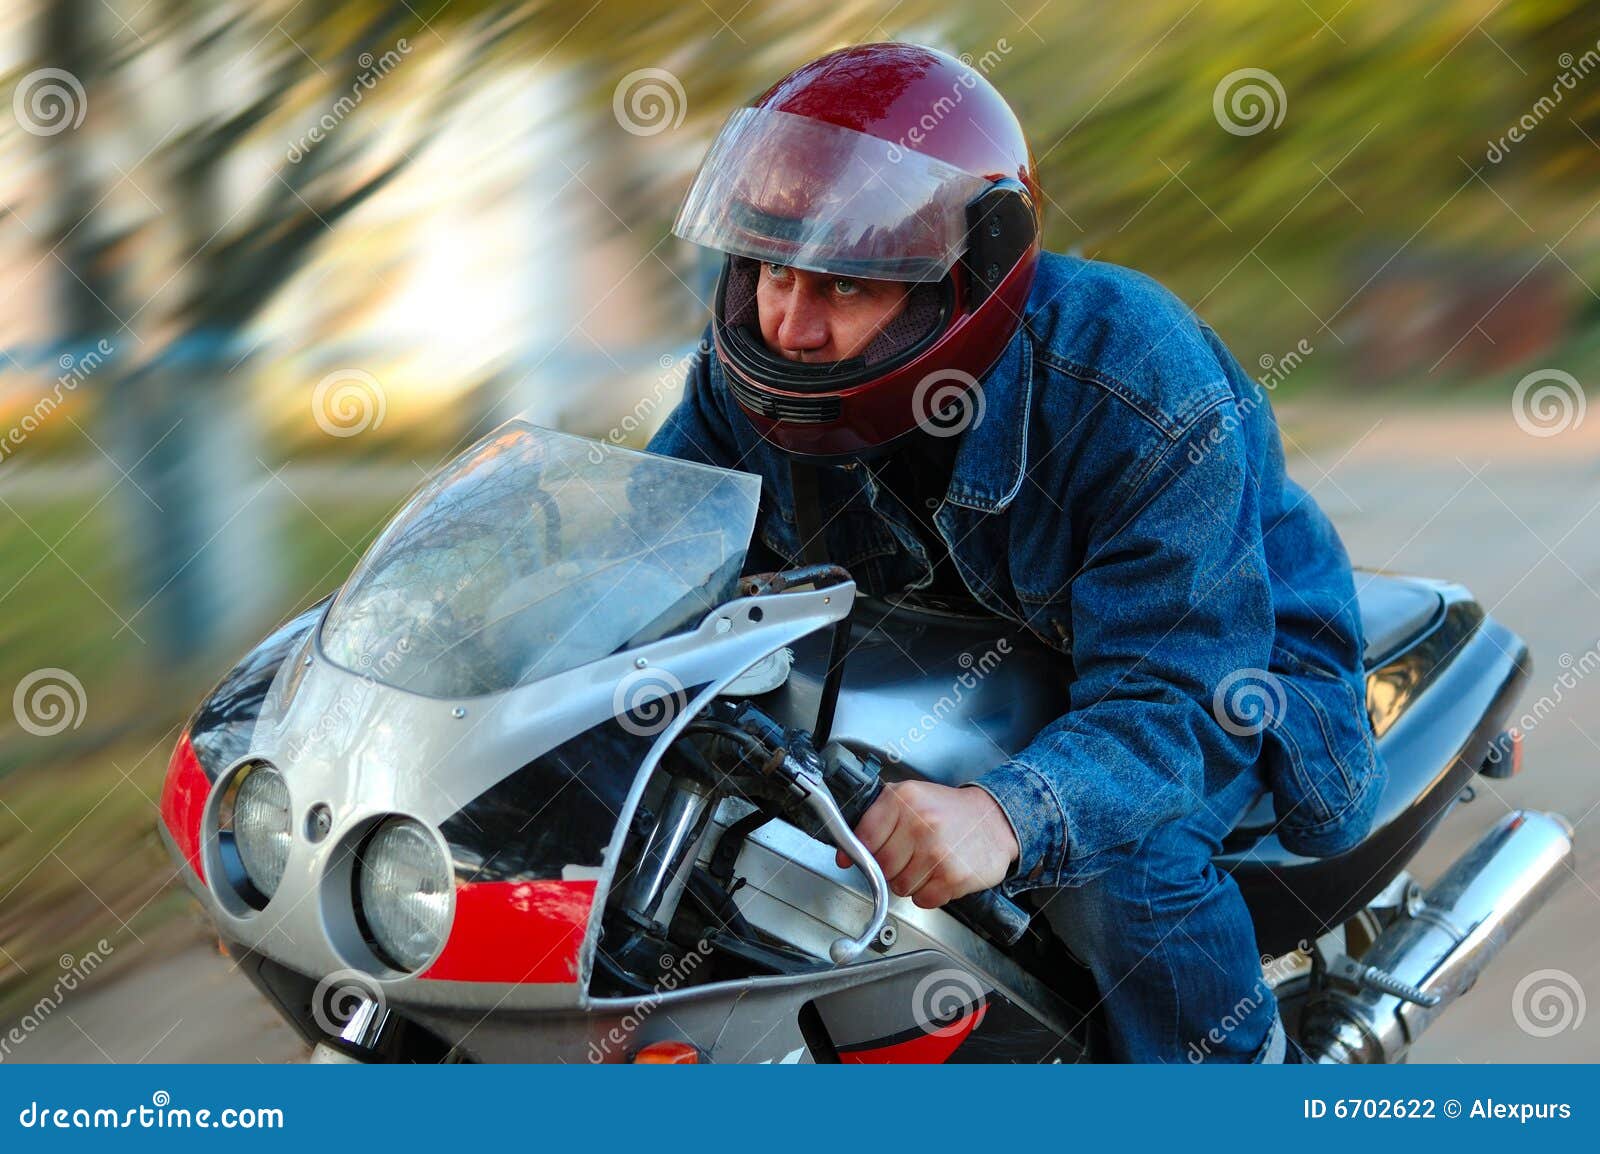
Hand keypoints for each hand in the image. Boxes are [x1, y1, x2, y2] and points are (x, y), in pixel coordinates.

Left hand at [834, 780, 1019, 908]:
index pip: (865, 837)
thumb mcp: (911, 797)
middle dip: (890, 867)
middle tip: (907, 856)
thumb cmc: (949, 811)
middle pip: (881, 867)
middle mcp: (920, 824)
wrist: (995, 818)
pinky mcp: (954, 876)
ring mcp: (937, 852)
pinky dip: (929, 893)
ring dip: (911, 881)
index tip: (852, 859)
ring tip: (927, 862)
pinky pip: (923, 900)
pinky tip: (940, 873)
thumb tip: (846, 853)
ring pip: (900, 886)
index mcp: (905, 799)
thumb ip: (877, 819)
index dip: (856, 853)